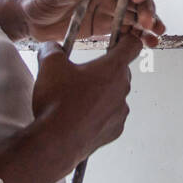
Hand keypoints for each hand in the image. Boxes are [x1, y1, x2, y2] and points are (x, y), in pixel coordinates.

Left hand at [20, 0, 163, 45]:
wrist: (30, 21)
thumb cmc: (39, 1)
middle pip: (138, 0)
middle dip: (147, 10)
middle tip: (149, 24)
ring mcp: (110, 13)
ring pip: (137, 17)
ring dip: (148, 26)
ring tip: (155, 37)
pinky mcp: (106, 30)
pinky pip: (127, 33)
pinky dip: (138, 38)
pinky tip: (147, 45)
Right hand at [32, 32, 141, 164]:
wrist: (56, 142)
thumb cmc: (57, 102)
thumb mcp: (50, 66)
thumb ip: (52, 49)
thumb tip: (50, 46)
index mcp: (112, 68)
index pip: (132, 45)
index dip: (126, 39)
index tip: (120, 39)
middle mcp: (123, 88)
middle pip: (120, 71)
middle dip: (104, 70)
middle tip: (82, 74)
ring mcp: (121, 111)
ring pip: (115, 95)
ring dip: (101, 94)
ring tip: (76, 100)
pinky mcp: (116, 130)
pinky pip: (110, 116)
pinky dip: (99, 115)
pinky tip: (79, 118)